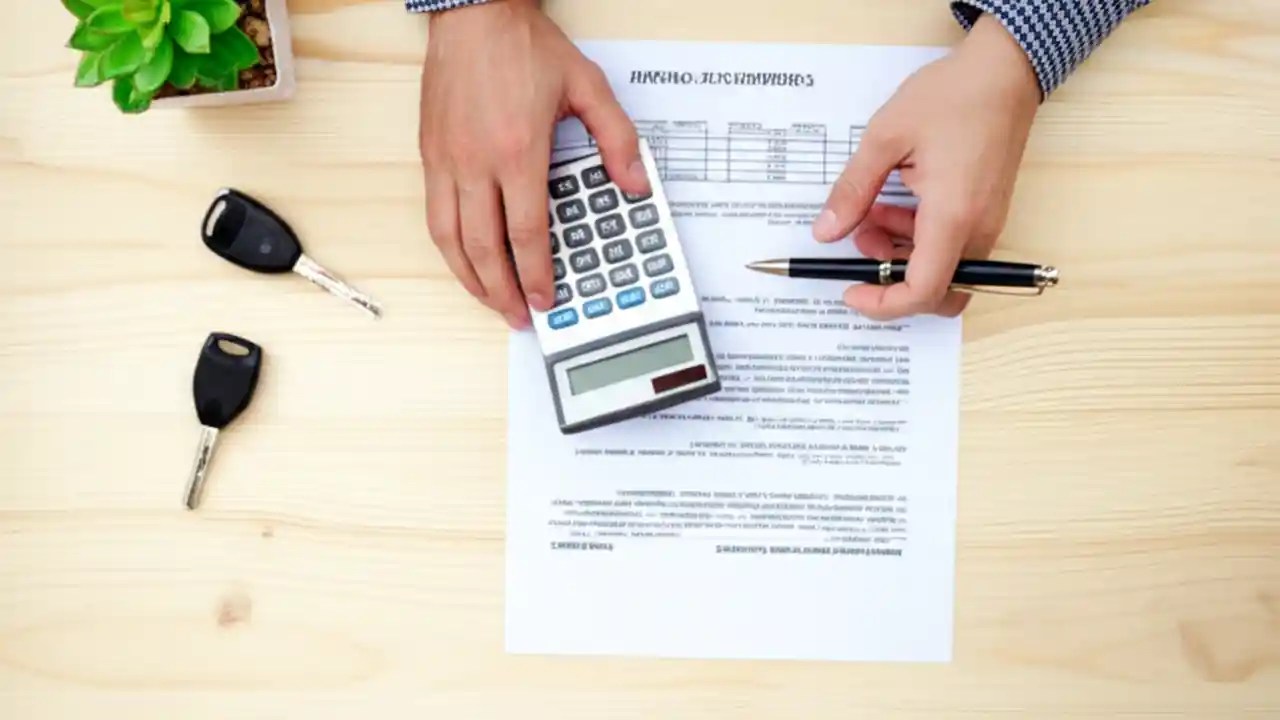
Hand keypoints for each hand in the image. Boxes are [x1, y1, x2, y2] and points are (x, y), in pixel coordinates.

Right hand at [419, 0, 649, 328]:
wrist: (474, 14)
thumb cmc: (524, 47)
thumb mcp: (587, 86)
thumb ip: (616, 138)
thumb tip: (634, 184)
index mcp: (518, 151)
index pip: (526, 234)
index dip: (537, 275)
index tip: (547, 298)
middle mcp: (476, 163)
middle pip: (484, 249)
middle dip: (504, 291)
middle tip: (520, 316)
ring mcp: (447, 161)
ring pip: (451, 240)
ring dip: (471, 280)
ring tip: (492, 301)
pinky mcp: (429, 155)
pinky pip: (434, 217)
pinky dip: (449, 250)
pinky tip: (465, 262)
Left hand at [813, 14, 1040, 319]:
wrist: (1005, 70)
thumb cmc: (954, 96)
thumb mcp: (886, 137)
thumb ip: (853, 190)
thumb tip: (826, 232)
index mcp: (953, 216)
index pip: (923, 291)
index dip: (883, 305)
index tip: (851, 291)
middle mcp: (978, 229)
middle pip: (937, 291)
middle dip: (891, 279)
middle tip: (861, 239)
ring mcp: (987, 223)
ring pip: (942, 269)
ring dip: (900, 253)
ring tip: (873, 209)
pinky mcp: (986, 213)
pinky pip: (952, 246)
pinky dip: (918, 237)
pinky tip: (897, 202)